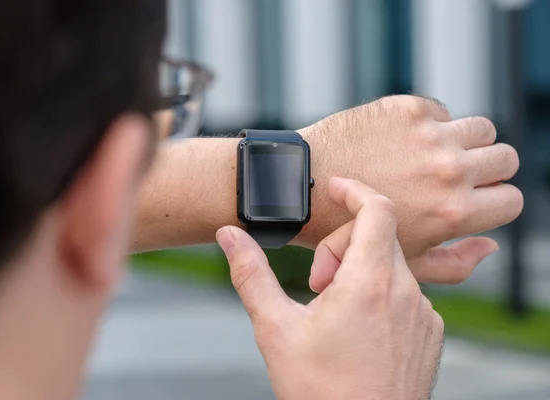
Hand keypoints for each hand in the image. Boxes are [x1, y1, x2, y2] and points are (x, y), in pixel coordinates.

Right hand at [217, 178, 443, 399]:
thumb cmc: (321, 392)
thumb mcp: (275, 328)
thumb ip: (250, 273)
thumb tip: (230, 236)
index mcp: (369, 282)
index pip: (377, 208)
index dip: (355, 190)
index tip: (336, 189)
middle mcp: (406, 292)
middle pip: (378, 237)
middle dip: (343, 246)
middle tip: (319, 284)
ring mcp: (424, 314)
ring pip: (392, 266)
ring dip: (361, 273)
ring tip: (336, 312)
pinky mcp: (430, 334)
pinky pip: (407, 293)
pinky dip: (381, 294)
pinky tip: (359, 329)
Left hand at [298, 95, 522, 289]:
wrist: (301, 186)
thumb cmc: (348, 230)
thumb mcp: (402, 263)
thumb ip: (455, 263)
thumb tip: (492, 245)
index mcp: (452, 213)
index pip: (513, 200)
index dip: (495, 202)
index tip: (475, 199)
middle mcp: (448, 171)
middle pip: (506, 158)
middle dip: (488, 169)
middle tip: (457, 176)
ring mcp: (429, 136)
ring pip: (482, 129)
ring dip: (465, 142)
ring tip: (434, 156)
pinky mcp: (407, 109)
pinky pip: (442, 112)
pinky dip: (431, 126)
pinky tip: (402, 142)